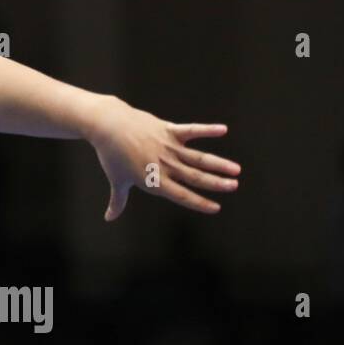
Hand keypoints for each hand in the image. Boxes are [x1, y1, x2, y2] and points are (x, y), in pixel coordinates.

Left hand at [87, 99, 240, 220]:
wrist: (107, 126)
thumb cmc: (111, 155)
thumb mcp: (117, 180)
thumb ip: (118, 201)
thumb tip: (108, 218)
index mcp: (153, 180)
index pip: (180, 195)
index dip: (198, 202)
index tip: (216, 208)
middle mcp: (164, 165)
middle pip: (194, 176)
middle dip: (216, 183)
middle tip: (234, 186)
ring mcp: (167, 147)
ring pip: (198, 157)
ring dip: (218, 163)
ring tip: (236, 169)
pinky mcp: (168, 130)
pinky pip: (190, 130)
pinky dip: (206, 129)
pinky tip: (223, 129)